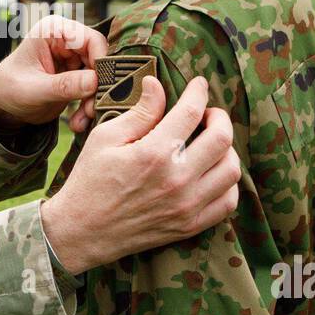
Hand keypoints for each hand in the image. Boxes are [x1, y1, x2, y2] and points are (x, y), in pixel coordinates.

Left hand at [0, 16, 105, 133]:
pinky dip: (89, 105)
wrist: (3, 104)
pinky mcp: (78, 75)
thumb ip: (64, 85)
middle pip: (99, 59)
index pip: (90, 39)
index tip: (101, 86)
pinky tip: (79, 121)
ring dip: (94, 100)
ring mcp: (73, 57)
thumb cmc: (10, 89)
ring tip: (81, 119)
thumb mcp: (34, 90)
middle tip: (91, 110)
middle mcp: (67, 40)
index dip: (101, 62)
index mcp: (53, 31)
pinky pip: (94, 89)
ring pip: (100, 76)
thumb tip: (95, 82)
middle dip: (98, 87)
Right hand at [41, 76, 239, 274]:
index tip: (198, 84)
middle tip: (207, 114)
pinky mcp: (190, 226)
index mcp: (154, 153)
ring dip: (226, 150)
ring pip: (231, 170)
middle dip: (219, 117)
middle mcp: (176, 180)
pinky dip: (227, 183)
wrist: (82, 232)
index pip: (191, 111)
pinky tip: (211, 173)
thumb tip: (156, 83)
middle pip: (222, 138)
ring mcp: (187, 206)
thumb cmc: (90, 180)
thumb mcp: (105, 138)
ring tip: (210, 143)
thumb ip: (139, 111)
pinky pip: (228, 202)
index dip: (198, 91)